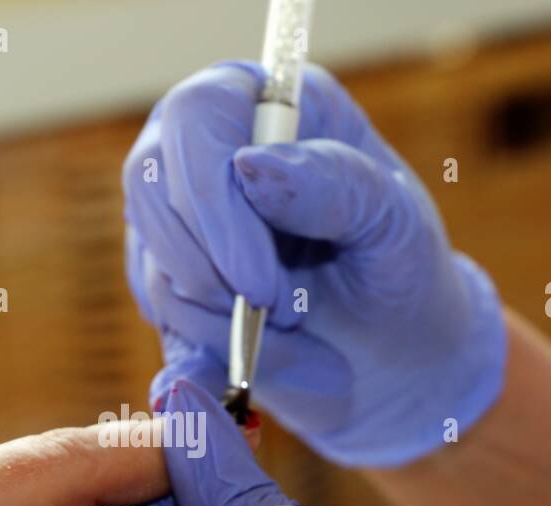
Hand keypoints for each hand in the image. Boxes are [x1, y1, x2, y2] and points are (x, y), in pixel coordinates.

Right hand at [124, 62, 506, 466]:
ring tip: (292, 333)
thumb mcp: (393, 220)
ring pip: (154, 261)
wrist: (386, 345)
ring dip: (219, 320)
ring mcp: (176, 209)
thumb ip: (335, 183)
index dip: (214, 204)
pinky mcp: (163, 271)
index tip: (259, 284)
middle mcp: (206, 143)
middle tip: (285, 316)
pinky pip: (156, 312)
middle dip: (214, 272)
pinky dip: (203, 348)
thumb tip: (249, 165)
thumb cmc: (397, 267)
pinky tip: (250, 358)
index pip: (198, 116)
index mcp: (270, 103)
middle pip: (152, 186)